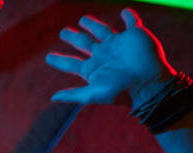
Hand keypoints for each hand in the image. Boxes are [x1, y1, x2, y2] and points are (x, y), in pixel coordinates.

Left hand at [46, 8, 176, 108]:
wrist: (147, 82)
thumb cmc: (121, 90)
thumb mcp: (93, 93)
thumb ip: (73, 94)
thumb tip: (52, 98)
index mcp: (92, 69)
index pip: (70, 63)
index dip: (59, 60)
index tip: (49, 57)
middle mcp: (103, 55)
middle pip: (84, 43)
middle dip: (73, 37)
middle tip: (63, 32)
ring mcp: (118, 45)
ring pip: (102, 30)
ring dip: (93, 24)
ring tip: (83, 19)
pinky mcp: (134, 35)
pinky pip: (132, 22)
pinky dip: (129, 16)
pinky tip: (125, 11)